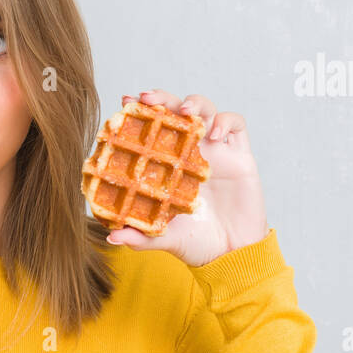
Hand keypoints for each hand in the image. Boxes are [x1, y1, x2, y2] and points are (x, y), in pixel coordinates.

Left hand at [105, 89, 267, 266]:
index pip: (153, 129)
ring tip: (185, 112)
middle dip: (162, 97)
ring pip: (206, 110)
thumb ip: (139, 237)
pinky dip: (226, 121)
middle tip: (147, 98)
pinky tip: (215, 135)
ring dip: (195, 103)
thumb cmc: (196, 243)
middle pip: (176, 110)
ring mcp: (216, 150)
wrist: (232, 255)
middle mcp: (191, 151)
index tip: (124, 102)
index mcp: (169, 164)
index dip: (140, 112)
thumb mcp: (164, 239)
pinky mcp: (241, 156)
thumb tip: (111, 236)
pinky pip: (236, 125)